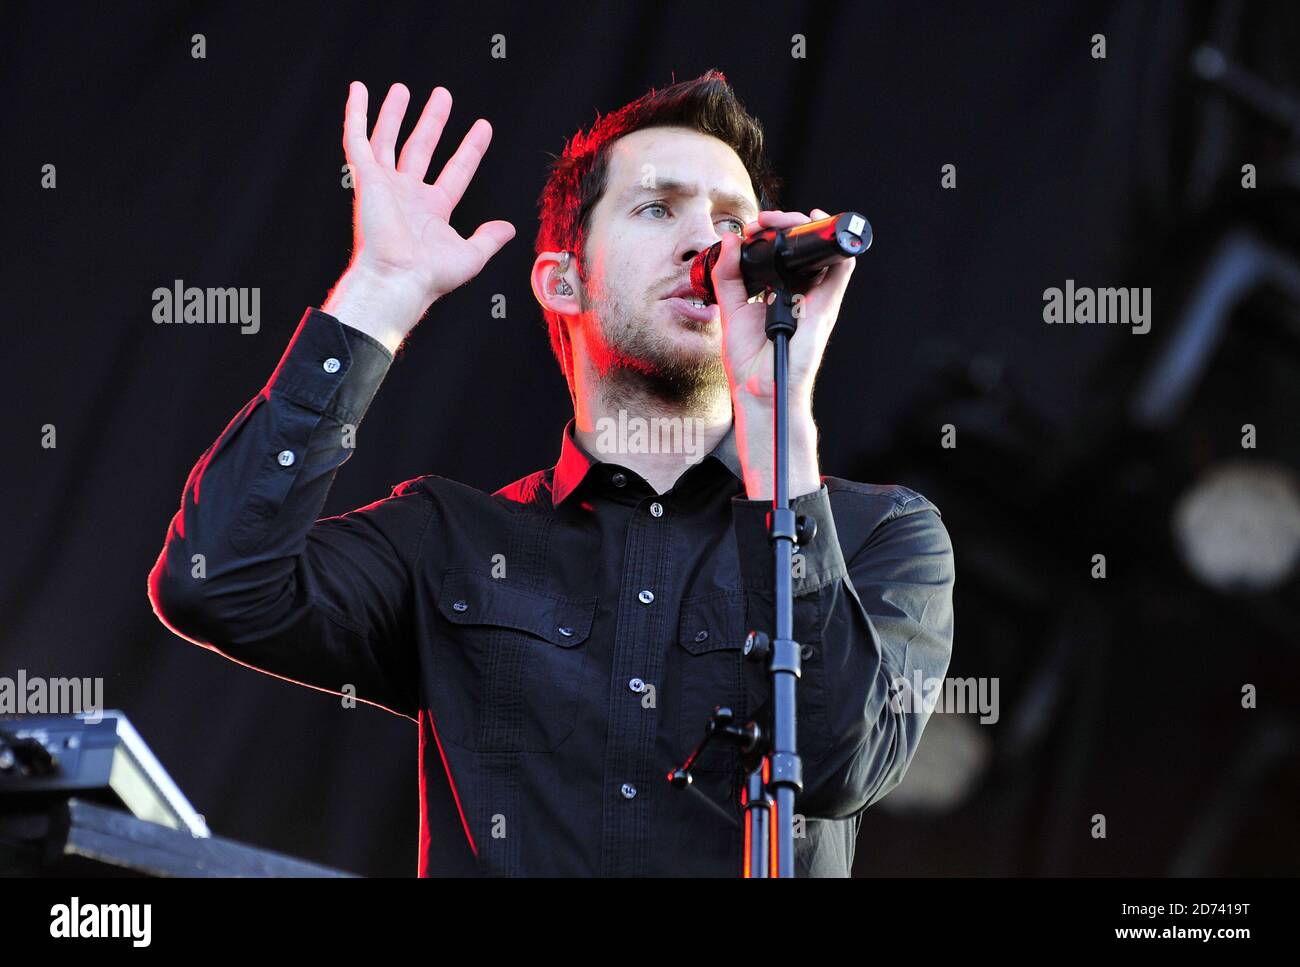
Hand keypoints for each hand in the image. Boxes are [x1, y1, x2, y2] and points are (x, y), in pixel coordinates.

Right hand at [341, 81, 515, 306]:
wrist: (398, 277)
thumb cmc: (429, 275)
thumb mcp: (471, 255)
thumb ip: (488, 239)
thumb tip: (508, 228)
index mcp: (432, 211)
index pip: (456, 171)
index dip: (470, 149)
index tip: (483, 127)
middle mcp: (407, 195)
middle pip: (420, 148)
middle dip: (432, 122)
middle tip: (443, 97)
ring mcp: (385, 185)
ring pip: (387, 140)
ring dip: (393, 114)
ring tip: (403, 89)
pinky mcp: (365, 178)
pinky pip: (357, 139)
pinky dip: (356, 114)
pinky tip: (358, 91)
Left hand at [710, 208, 855, 406]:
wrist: (760, 391)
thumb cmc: (750, 361)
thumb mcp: (731, 310)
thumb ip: (728, 276)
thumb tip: (729, 240)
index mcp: (781, 293)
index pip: (784, 254)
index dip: (771, 233)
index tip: (750, 228)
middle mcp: (802, 293)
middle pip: (804, 249)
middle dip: (785, 224)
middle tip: (762, 222)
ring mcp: (817, 299)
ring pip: (824, 252)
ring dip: (805, 228)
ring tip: (780, 222)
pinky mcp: (826, 307)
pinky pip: (841, 269)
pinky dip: (835, 245)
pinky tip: (817, 227)